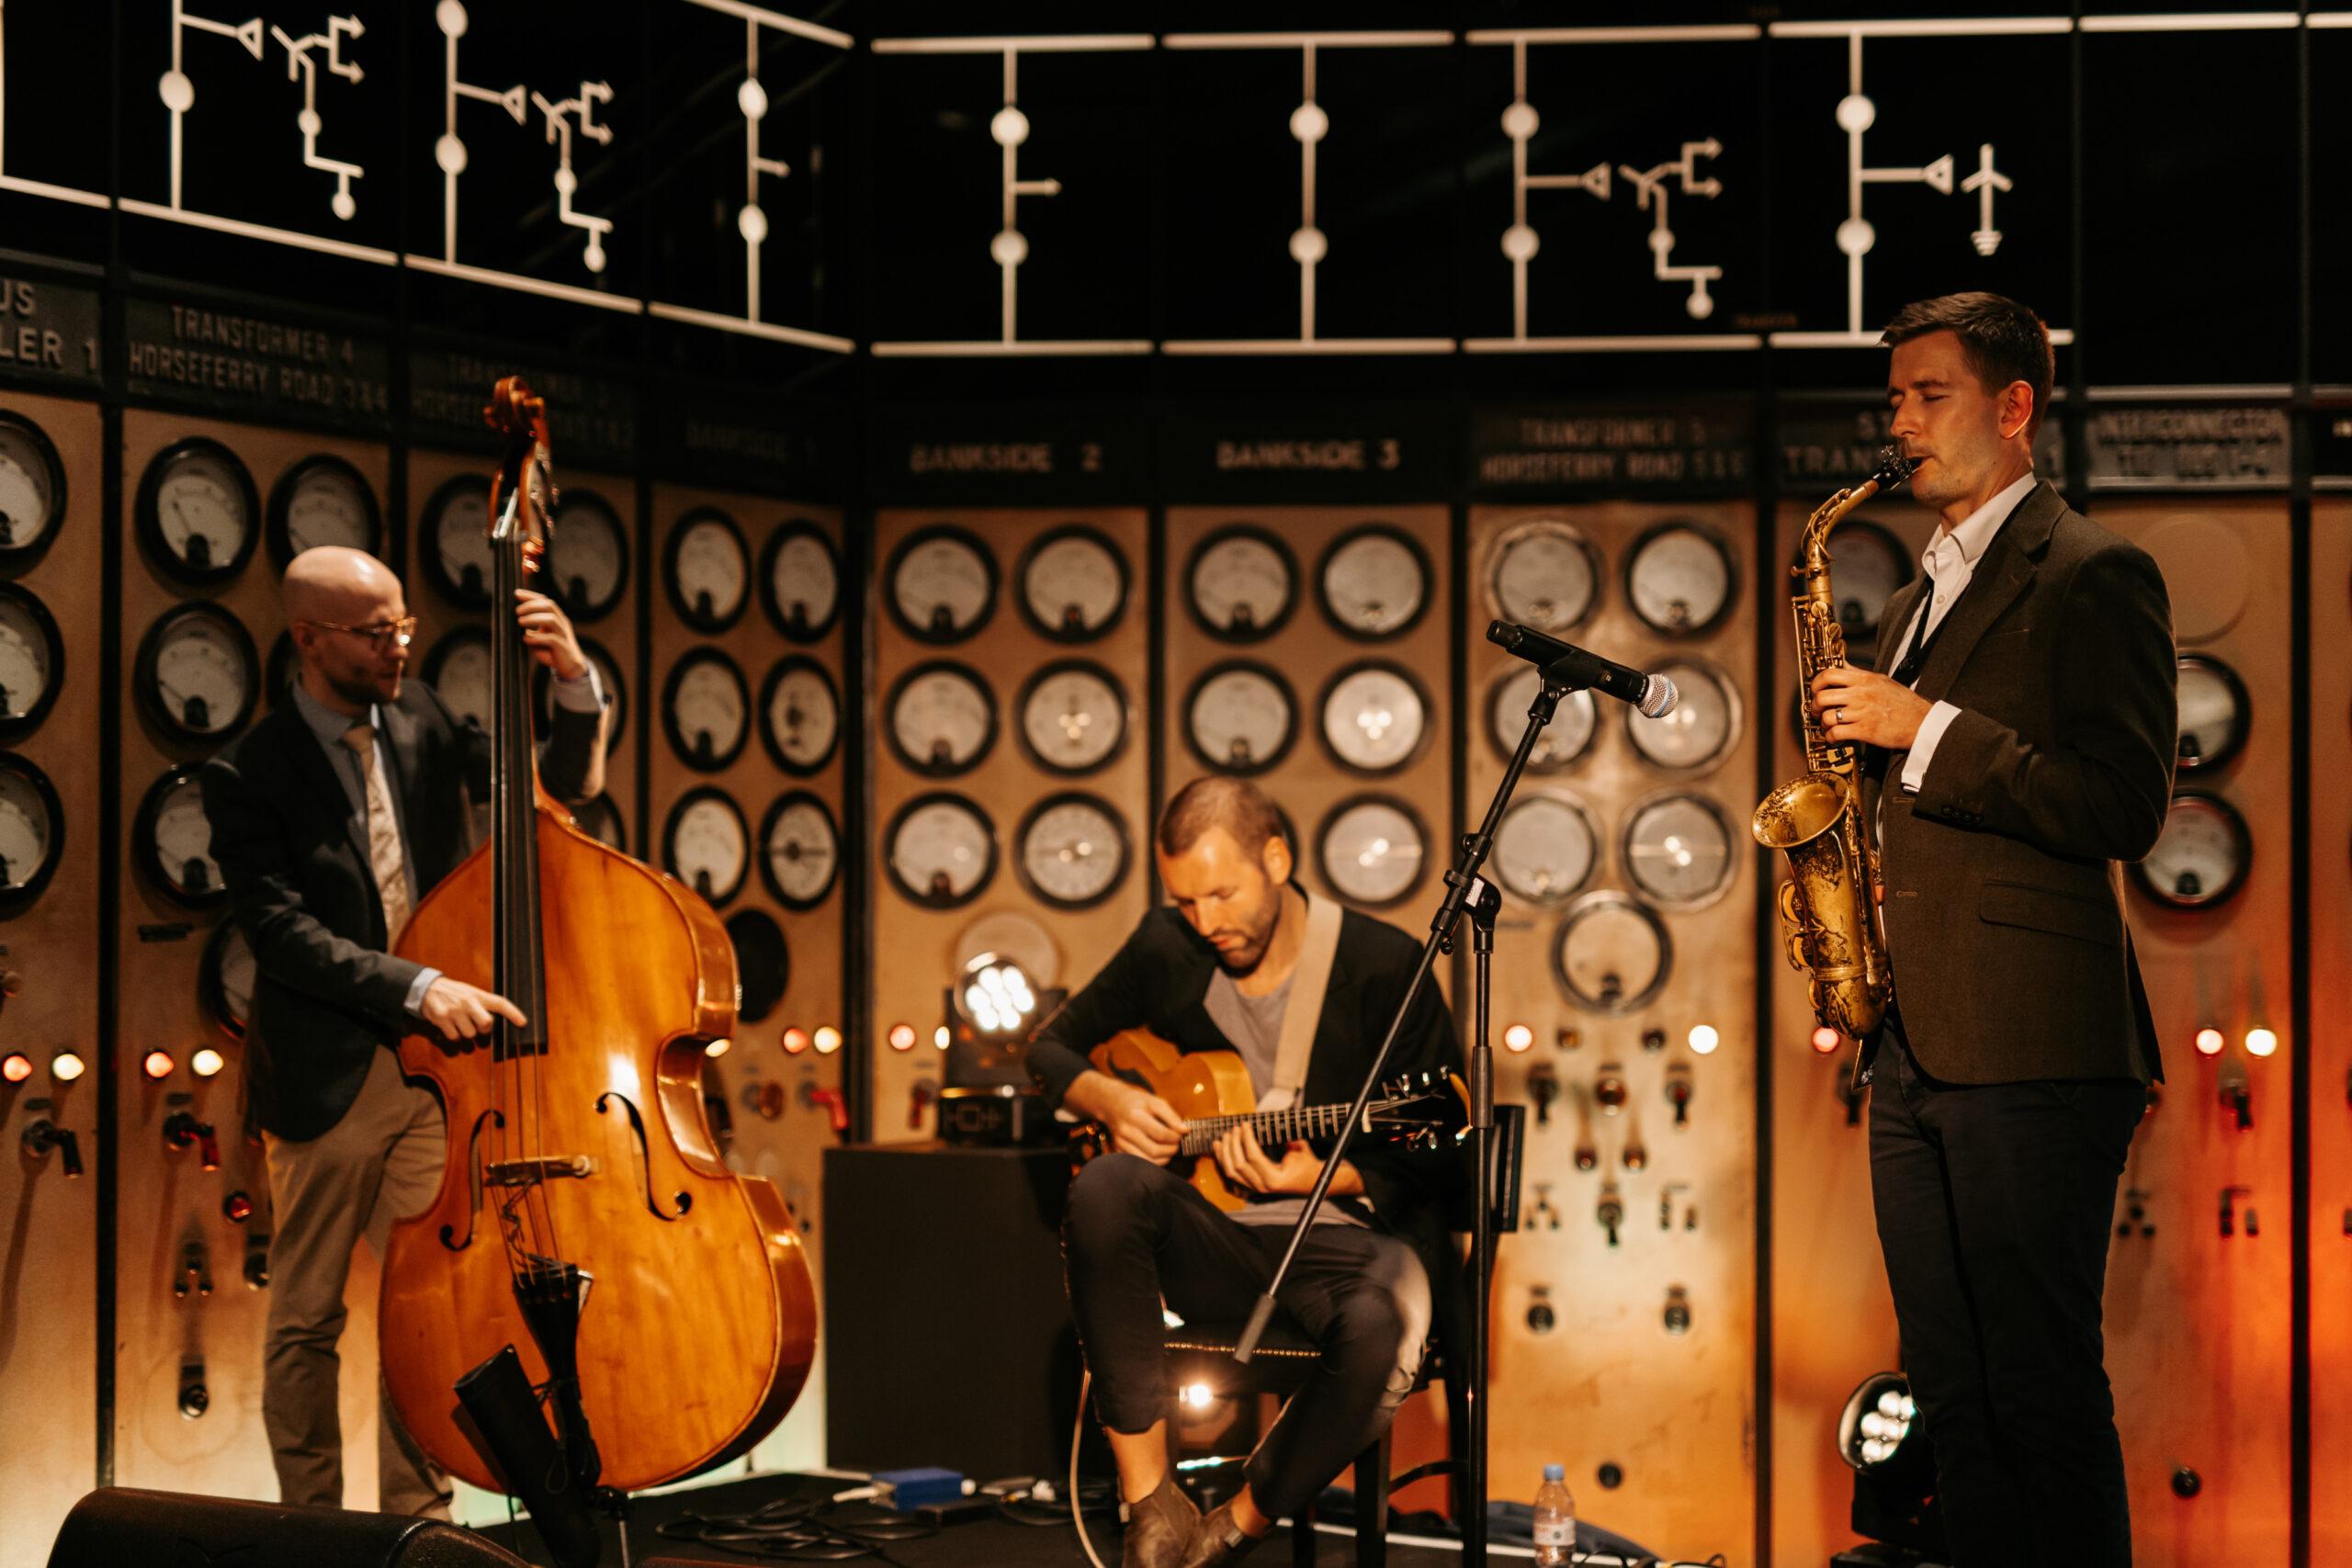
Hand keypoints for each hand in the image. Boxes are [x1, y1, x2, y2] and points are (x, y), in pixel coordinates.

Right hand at [419, 977, 527, 1043]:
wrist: (428, 988)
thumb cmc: (454, 993)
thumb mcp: (470, 992)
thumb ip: (483, 1004)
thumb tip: (496, 1021)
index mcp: (478, 995)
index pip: (500, 1002)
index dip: (513, 1013)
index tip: (523, 1022)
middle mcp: (467, 1002)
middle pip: (486, 1024)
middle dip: (484, 1030)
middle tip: (479, 1027)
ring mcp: (454, 1010)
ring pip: (469, 1034)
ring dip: (466, 1033)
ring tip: (460, 1023)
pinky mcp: (441, 1018)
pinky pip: (454, 1037)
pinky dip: (453, 1036)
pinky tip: (450, 1026)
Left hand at [514, 588, 587, 681]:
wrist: (569, 667)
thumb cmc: (552, 651)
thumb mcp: (538, 637)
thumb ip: (529, 630)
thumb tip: (516, 623)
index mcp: (556, 618)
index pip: (545, 601)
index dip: (530, 596)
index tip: (516, 593)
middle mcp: (561, 623)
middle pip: (549, 605)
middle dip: (531, 605)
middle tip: (517, 611)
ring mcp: (563, 634)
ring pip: (552, 619)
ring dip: (533, 619)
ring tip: (520, 622)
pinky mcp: (563, 647)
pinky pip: (551, 639)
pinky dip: (537, 637)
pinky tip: (526, 639)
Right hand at [1098, 1080, 1187, 1164]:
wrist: (1112, 1104)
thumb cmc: (1137, 1102)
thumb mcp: (1155, 1102)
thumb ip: (1172, 1116)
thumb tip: (1186, 1130)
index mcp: (1135, 1116)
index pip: (1161, 1134)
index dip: (1175, 1138)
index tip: (1180, 1135)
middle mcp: (1125, 1131)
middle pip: (1154, 1150)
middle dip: (1171, 1150)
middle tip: (1176, 1144)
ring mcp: (1120, 1143)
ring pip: (1147, 1161)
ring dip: (1163, 1159)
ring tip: (1168, 1150)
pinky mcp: (1118, 1151)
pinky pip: (1139, 1163)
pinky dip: (1152, 1162)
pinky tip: (1157, 1154)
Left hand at [1212, 1132, 1326, 1196]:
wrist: (1311, 1181)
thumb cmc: (1307, 1163)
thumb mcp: (1301, 1148)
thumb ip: (1286, 1138)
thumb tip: (1270, 1124)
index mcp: (1274, 1179)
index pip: (1253, 1156)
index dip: (1246, 1138)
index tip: (1245, 1124)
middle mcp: (1262, 1187)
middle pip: (1238, 1164)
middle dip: (1233, 1144)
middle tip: (1234, 1128)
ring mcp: (1255, 1188)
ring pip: (1231, 1171)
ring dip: (1224, 1153)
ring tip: (1223, 1137)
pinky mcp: (1251, 1185)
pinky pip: (1232, 1174)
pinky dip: (1223, 1160)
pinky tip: (1219, 1147)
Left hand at [1810, 664, 1930, 749]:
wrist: (1922, 722)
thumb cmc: (1904, 703)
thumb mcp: (1882, 681)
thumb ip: (1860, 674)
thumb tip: (1843, 665)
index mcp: (1864, 679)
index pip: (1829, 674)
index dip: (1816, 683)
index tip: (1815, 691)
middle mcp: (1860, 694)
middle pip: (1822, 697)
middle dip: (1815, 707)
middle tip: (1818, 712)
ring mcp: (1862, 712)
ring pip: (1827, 717)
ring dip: (1823, 724)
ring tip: (1829, 727)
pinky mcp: (1865, 730)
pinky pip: (1836, 733)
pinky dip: (1831, 738)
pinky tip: (1836, 738)